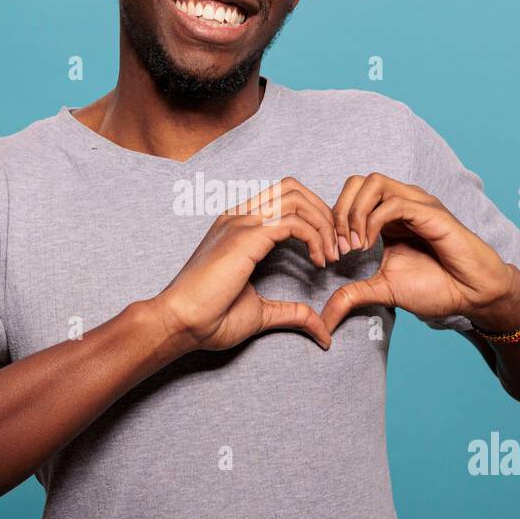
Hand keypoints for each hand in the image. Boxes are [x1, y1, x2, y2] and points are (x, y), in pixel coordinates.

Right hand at [151, 177, 339, 353]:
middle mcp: (239, 217)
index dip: (313, 218)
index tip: (329, 251)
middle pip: (293, 188)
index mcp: (238, 227)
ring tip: (331, 255)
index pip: (284, 198)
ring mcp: (241, 223)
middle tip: (338, 247)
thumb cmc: (209, 318)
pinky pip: (294, 222)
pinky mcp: (246, 236)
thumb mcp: (261, 312)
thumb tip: (322, 330)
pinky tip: (318, 261)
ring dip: (324, 223)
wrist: (181, 323)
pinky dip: (315, 237)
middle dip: (324, 213)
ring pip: (296, 198)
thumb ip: (292, 312)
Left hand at [319, 172, 519, 333]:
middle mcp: (401, 203)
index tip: (331, 255)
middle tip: (339, 247)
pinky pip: (393, 202)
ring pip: (373, 183)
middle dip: (338, 211)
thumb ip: (352, 295)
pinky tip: (369, 246)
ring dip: (354, 214)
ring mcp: (417, 204)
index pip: (349, 196)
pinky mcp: (431, 212)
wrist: (473, 294)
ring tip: (354, 246)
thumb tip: (324, 318)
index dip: (333, 221)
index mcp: (387, 216)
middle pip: (356, 181)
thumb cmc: (437, 287)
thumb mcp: (383, 290)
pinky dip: (373, 222)